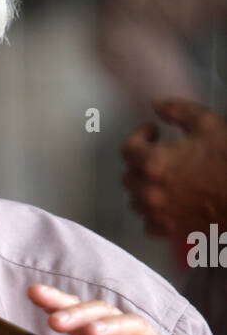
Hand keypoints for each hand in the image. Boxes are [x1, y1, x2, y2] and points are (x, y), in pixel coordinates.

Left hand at [121, 98, 226, 239]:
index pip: (127, 149)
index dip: (139, 136)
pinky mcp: (171, 230)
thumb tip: (158, 105)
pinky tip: (168, 201)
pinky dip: (153, 212)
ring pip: (136, 201)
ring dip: (144, 188)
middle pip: (128, 176)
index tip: (152, 132)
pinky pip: (149, 223)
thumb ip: (177, 110)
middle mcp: (151, 191)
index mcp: (154, 163)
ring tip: (163, 178)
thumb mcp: (207, 123)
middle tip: (158, 154)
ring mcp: (159, 213)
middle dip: (140, 162)